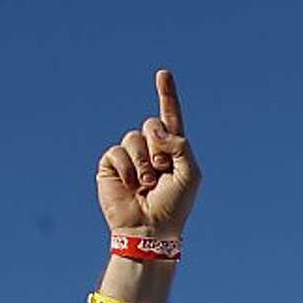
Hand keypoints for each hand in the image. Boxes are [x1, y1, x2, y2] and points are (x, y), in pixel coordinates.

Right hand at [96, 69, 199, 235]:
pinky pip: (116, 151)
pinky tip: (131, 185)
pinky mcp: (111, 165)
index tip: (163, 73)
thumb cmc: (175, 205)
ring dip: (143, 161)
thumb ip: (181, 145)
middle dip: (158, 145)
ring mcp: (130, 156)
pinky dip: (127, 167)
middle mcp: (150, 149)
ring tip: (147, 183)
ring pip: (133, 137)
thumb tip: (155, 130)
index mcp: (172, 150)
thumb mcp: (190, 174)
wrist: (150, 228)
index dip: (167, 95)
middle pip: (150, 123)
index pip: (170, 118)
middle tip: (162, 171)